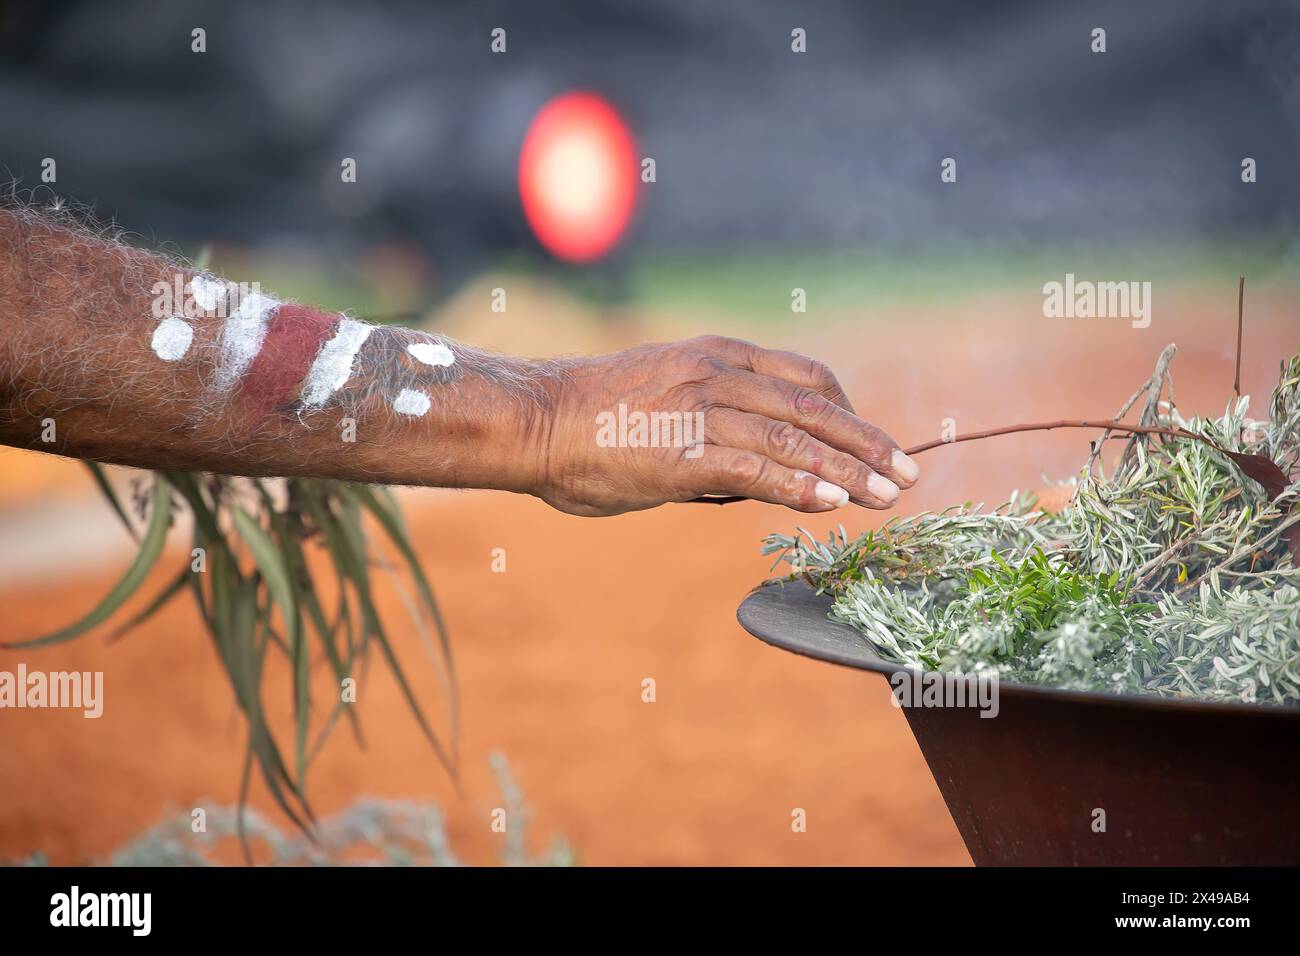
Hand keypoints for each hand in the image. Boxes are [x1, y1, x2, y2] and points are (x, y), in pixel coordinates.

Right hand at [531, 335, 918, 515]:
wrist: (535, 419)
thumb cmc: (593, 415)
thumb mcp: (665, 392)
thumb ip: (714, 418)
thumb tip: (753, 464)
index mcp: (716, 357)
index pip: (805, 378)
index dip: (850, 411)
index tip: (874, 442)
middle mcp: (717, 376)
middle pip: (813, 409)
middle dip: (868, 443)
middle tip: (908, 475)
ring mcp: (700, 411)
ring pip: (794, 440)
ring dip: (849, 470)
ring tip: (886, 497)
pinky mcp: (680, 453)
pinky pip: (753, 469)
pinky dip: (797, 485)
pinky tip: (830, 502)